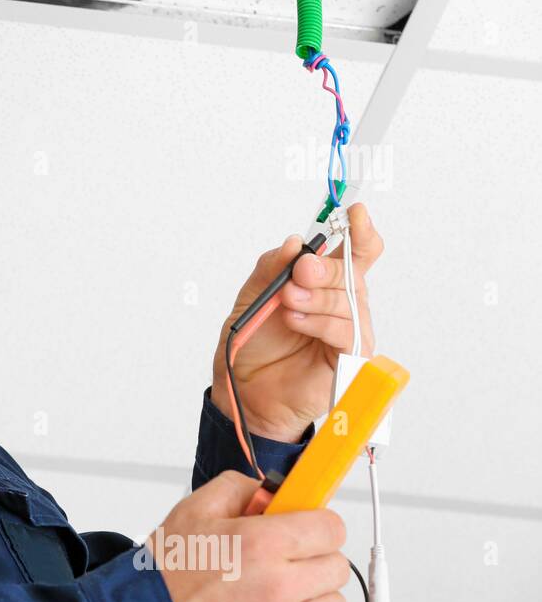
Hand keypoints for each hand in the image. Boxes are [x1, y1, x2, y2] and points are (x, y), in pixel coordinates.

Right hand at [146, 470, 348, 601]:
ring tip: (277, 597)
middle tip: (286, 563)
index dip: (317, 525)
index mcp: (262, 543)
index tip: (306, 530)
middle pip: (338, 567)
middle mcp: (279, 587)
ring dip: (312, 600)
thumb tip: (271, 492)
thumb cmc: (164, 576)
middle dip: (314, 560)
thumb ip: (238, 489)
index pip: (331, 528)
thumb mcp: (193, 510)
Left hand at [210, 202, 383, 441]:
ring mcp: (347, 331)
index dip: (359, 231)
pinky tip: (297, 321)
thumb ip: (271, 269)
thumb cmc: (254, 344)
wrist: (243, 388)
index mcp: (323, 283)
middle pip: (352, 274)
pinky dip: (322, 324)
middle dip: (325, 269)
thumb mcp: (252, 298)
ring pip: (350, 303)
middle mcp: (341, 303)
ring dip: (317, 298)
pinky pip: (348, 334)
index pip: (354, 252)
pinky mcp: (348, 360)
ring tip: (288, 303)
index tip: (356, 212)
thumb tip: (295, 242)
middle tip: (299, 271)